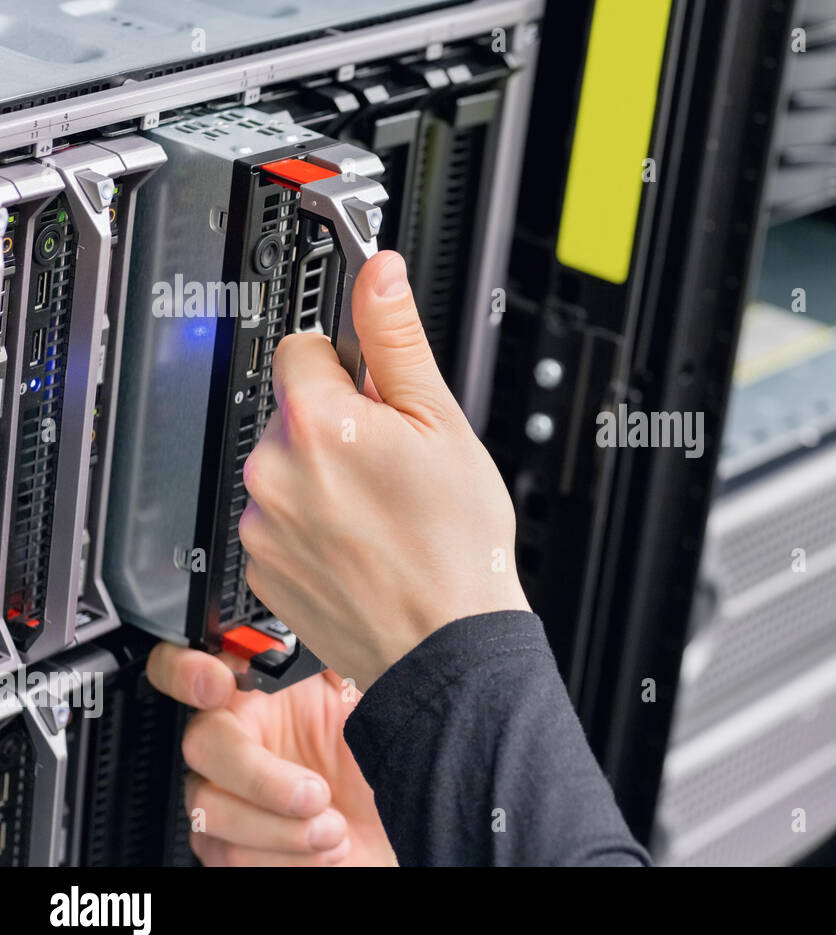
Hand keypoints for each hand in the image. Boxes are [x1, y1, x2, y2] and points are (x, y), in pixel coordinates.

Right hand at [146, 641, 397, 865]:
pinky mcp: (238, 849)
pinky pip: (227, 855)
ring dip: (276, 828)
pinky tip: (323, 851)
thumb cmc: (401, 760)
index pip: (196, 667)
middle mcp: (244, 742)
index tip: (219, 683)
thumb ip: (340, 655)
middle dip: (259, 776)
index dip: (188, 670)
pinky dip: (280, 859)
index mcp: (267, 695)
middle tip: (316, 793)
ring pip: (207, 809)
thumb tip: (321, 609)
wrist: (417, 827)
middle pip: (200, 744)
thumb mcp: (379, 696)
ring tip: (332, 829)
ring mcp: (235, 798)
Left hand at [239, 250, 529, 689]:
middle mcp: (274, 470)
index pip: (302, 346)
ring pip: (286, 467)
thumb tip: (378, 272)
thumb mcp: (444, 424)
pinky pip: (278, 520)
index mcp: (318, 422)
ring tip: (381, 510)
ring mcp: (262, 524)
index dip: (348, 366)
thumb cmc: (456, 545)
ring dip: (322, 476)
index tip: (375, 394)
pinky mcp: (261, 567)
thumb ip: (397, 339)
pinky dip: (310, 524)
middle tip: (393, 462)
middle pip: (293, 410)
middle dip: (337, 423)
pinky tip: (360, 542)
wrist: (445, 643)